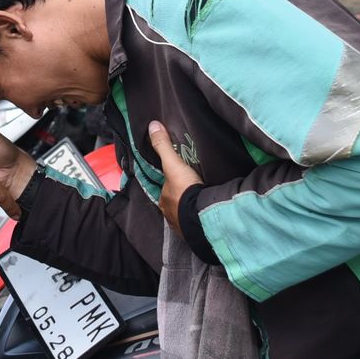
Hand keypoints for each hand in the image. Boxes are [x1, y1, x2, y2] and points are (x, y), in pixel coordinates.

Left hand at [147, 121, 202, 237]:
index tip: (181, 179)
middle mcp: (170, 214)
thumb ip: (163, 146)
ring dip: (192, 207)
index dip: (172, 183)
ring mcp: (182, 226)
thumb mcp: (173, 164)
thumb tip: (152, 125)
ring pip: (185, 213)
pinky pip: (196, 222)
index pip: (166, 188)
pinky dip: (200, 217)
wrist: (202, 217)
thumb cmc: (185, 190)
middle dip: (182, 196)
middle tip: (194, 188)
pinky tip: (207, 212)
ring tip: (202, 200)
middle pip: (176, 201)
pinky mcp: (196, 233)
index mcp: (163, 200)